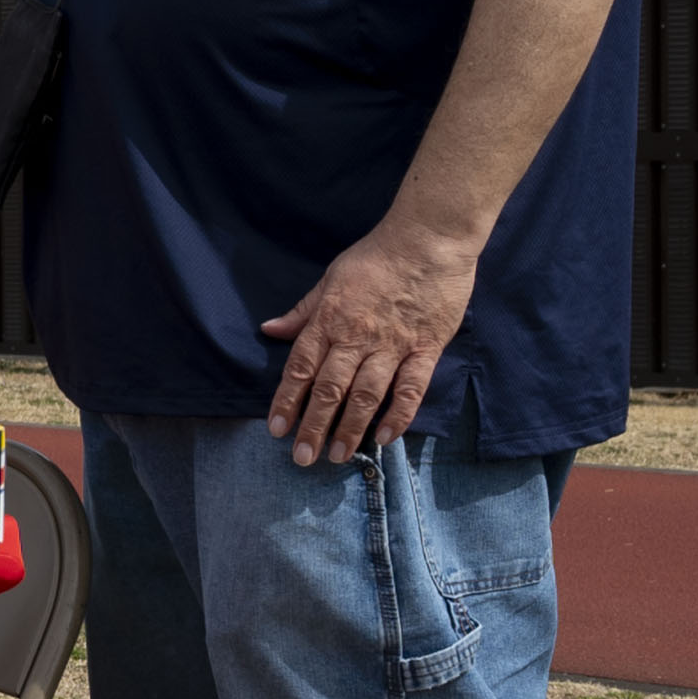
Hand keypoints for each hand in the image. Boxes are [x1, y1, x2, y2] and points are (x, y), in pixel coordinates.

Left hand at [259, 221, 480, 464]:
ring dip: (350, 428)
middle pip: (330, 389)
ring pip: (366, 394)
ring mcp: (392, 345)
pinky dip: (399, 415)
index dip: (286, 401)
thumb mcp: (330, 279)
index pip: (300, 368)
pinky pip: (411, 388)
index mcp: (329, 320)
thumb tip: (269, 330)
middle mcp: (356, 337)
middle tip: (302, 458)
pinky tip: (386, 438)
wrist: (428, 240)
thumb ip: (302, 311)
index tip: (276, 429)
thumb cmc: (376, 257)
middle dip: (313, 426)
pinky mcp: (426, 348)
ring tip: (337, 456)